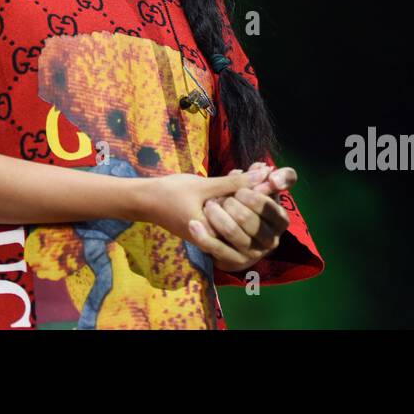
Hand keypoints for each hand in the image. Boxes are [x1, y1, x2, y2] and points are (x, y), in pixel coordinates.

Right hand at [141, 170, 270, 270]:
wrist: (146, 201)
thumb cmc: (171, 192)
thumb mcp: (203, 185)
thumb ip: (233, 183)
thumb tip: (263, 174)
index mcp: (216, 235)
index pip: (249, 217)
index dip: (261, 194)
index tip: (268, 175)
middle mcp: (217, 241)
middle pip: (248, 219)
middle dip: (258, 194)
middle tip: (265, 172)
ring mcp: (214, 237)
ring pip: (241, 217)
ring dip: (249, 195)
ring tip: (256, 174)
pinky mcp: (211, 229)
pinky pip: (231, 216)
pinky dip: (237, 199)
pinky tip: (240, 182)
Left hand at [202, 162, 295, 272]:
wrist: (226, 229)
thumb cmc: (242, 201)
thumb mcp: (251, 187)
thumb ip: (257, 177)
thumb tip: (263, 168)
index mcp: (281, 220)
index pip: (267, 206)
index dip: (250, 195)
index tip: (237, 191)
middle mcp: (272, 240)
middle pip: (247, 219)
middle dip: (229, 204)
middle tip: (217, 197)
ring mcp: (254, 254)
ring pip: (232, 232)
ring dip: (216, 216)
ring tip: (207, 205)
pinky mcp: (236, 262)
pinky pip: (218, 249)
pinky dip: (204, 236)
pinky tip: (193, 224)